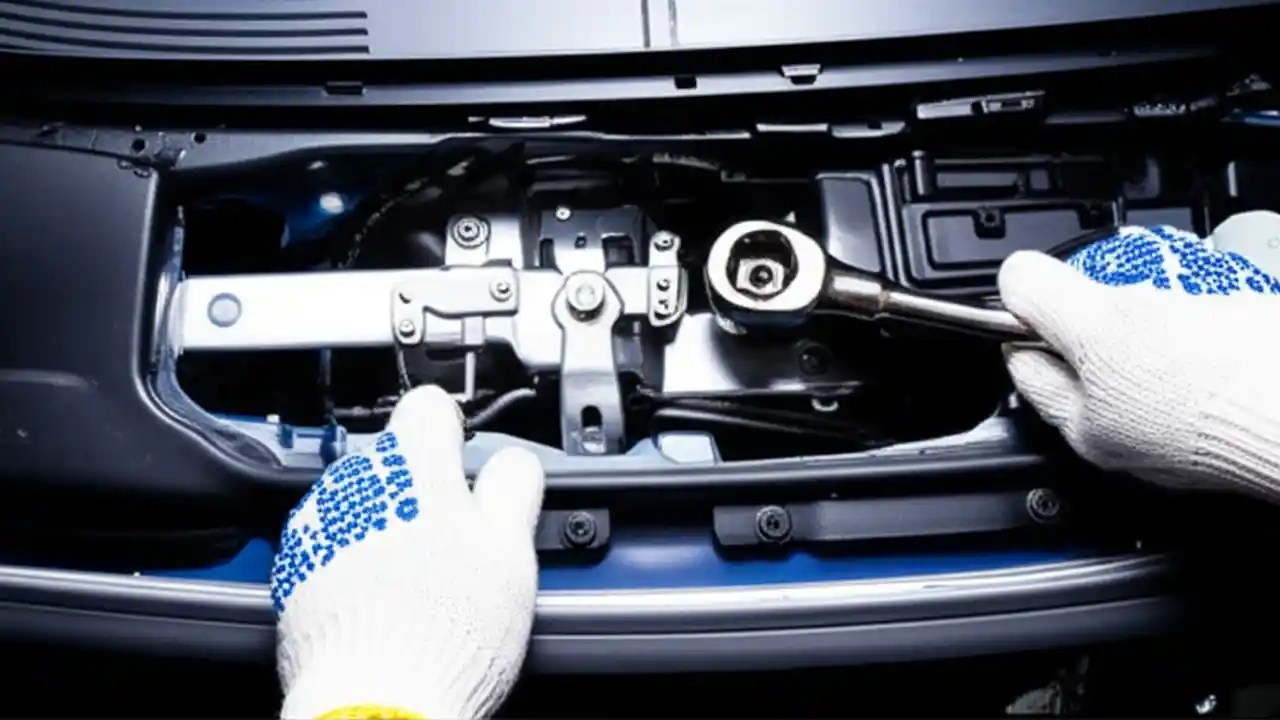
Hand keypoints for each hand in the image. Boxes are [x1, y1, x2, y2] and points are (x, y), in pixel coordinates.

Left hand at [271, 385, 544, 718]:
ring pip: (361, 502)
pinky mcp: (294, 567)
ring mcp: (319, 524)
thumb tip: (514, 463)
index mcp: (414, 465)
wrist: (379, 699)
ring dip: (385, 524)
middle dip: (421, 490)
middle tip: (455, 544)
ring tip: (419, 582)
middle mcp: (357, 482)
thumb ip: (513, 488)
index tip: (464, 463)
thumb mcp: (511, 551)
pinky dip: (353, 560)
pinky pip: (331, 543)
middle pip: (395, 459)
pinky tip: (384, 600)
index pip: (429, 407)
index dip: (453, 431)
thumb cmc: (448, 631)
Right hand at [998, 225, 1279, 498]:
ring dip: (1149, 339)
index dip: (1018, 307)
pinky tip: (1210, 379)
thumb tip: (1021, 359)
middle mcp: (1140, 289)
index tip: (1036, 338)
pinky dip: (1195, 340)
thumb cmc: (1202, 434)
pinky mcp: (1235, 290)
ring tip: (1176, 390)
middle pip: (1088, 296)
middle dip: (1093, 335)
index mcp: (1092, 321)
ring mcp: (1191, 285)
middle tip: (1116, 385)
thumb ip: (1043, 389)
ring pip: (1144, 305)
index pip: (1021, 275)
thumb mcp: (1093, 436)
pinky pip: (1194, 308)